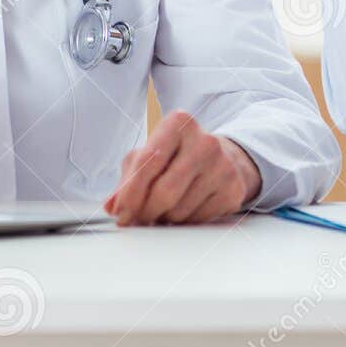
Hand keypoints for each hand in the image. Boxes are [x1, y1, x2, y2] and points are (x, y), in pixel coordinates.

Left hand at [104, 111, 261, 225]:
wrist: (221, 157)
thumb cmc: (176, 156)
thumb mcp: (148, 156)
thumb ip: (127, 179)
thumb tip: (112, 206)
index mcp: (179, 123)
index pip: (147, 162)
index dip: (130, 193)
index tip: (120, 213)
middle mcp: (204, 141)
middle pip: (164, 191)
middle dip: (145, 212)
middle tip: (137, 219)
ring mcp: (222, 165)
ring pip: (179, 210)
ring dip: (163, 218)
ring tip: (163, 208)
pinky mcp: (233, 188)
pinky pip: (197, 220)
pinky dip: (183, 222)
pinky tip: (183, 209)